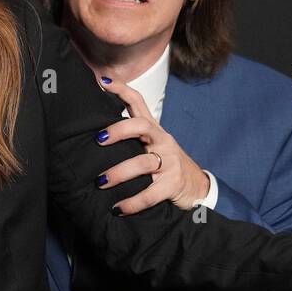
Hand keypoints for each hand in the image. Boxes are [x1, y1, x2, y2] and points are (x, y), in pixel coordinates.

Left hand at [94, 80, 210, 212]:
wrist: (197, 187)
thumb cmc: (165, 164)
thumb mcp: (150, 146)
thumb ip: (130, 138)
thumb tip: (95, 134)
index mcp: (154, 131)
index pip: (139, 104)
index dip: (122, 90)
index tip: (103, 82)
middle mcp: (162, 142)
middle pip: (142, 127)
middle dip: (119, 130)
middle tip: (98, 140)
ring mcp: (169, 163)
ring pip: (143, 163)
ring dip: (119, 172)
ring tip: (100, 182)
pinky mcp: (172, 185)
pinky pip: (150, 194)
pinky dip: (132, 202)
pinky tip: (118, 208)